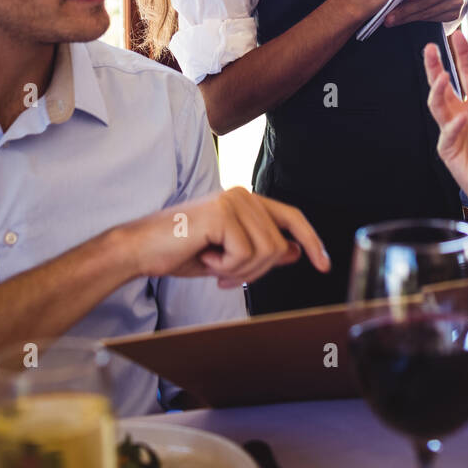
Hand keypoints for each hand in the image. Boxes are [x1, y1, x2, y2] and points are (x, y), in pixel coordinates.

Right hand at [127, 186, 330, 288]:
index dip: (312, 241)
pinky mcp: (223, 213)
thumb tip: (295, 251)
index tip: (325, 265)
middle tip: (222, 273)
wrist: (142, 250)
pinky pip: (244, 254)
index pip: (291, 218)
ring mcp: (234, 201)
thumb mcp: (228, 256)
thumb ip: (261, 250)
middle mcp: (244, 195)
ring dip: (237, 270)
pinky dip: (225, 266)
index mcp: (246, 202)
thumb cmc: (179, 252)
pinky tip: (203, 256)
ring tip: (210, 261)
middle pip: (278, 246)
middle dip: (255, 271)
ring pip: (265, 252)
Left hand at [384, 0, 463, 26]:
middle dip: (406, 9)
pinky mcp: (455, 14)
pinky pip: (432, 18)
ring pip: (428, 12)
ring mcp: (456, 2)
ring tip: (390, 20)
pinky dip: (415, 20)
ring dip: (406, 17)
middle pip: (429, 0)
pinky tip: (402, 21)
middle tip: (389, 16)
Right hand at [423, 29, 467, 251]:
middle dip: (436, 67)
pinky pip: (446, 134)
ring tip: (442, 77)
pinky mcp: (448, 150)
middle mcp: (463, 115)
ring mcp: (454, 132)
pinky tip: (461, 120)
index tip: (456, 35)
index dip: (462, 56)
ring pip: (437, 105)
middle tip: (430, 48)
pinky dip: (452, 126)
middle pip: (445, 86)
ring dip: (438, 90)